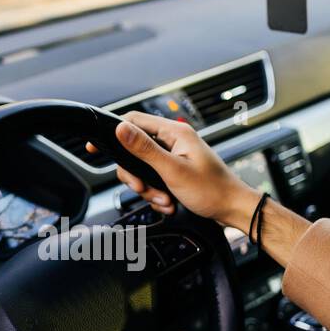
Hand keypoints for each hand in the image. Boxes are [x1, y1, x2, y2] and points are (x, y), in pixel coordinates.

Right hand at [88, 110, 260, 230]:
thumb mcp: (173, 170)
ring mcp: (174, 156)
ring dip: (149, 189)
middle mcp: (173, 141)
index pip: (134, 121)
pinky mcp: (176, 171)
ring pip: (143, 170)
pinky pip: (154, 180)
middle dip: (137, 175)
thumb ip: (144, 150)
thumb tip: (121, 130)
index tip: (96, 147)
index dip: (114, 133)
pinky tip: (170, 202)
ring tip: (165, 199)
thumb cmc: (212, 190)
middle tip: (144, 188)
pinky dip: (158, 194)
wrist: (233, 209)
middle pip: (135, 151)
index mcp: (174, 133)